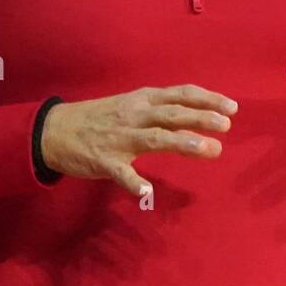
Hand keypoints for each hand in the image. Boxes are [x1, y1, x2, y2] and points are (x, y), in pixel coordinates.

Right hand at [41, 84, 238, 198]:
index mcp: (142, 100)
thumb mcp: (130, 104)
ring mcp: (119, 138)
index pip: (180, 94)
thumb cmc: (98, 117)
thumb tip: (194, 114)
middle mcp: (134, 115)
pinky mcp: (104, 161)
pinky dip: (133, 182)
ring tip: (208, 149)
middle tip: (226, 126)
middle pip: (172, 114)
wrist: (54, 130)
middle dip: (201, 118)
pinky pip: (121, 173)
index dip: (207, 99)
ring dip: (183, 142)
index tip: (231, 107)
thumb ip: (158, 109)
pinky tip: (147, 191)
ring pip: (155, 138)